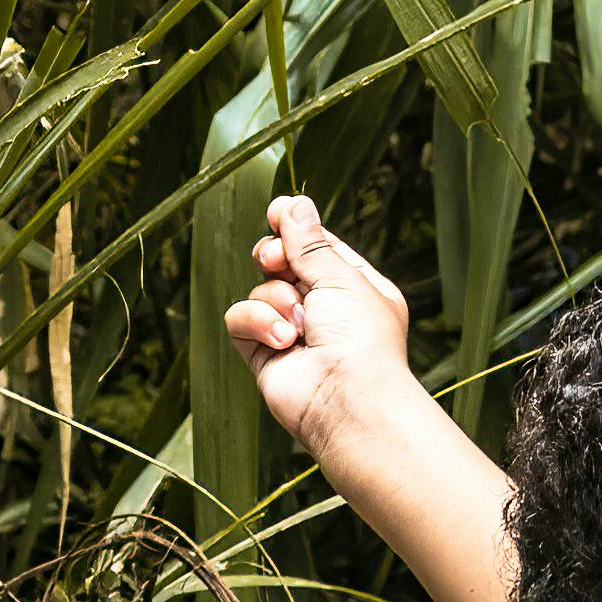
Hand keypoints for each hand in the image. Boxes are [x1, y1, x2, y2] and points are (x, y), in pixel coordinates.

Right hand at [224, 196, 414, 462]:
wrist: (346, 399)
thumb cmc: (361, 338)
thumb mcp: (341, 277)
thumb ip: (309, 242)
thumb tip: (295, 202)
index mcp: (353, 286)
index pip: (316, 245)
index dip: (294, 227)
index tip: (277, 211)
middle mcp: (322, 308)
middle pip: (281, 261)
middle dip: (275, 255)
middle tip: (276, 259)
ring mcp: (291, 330)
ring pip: (259, 288)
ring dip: (275, 299)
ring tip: (298, 323)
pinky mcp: (263, 352)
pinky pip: (241, 319)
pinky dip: (257, 323)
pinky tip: (281, 340)